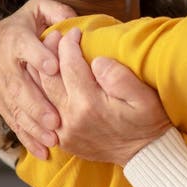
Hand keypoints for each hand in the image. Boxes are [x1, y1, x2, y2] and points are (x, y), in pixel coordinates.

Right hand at [0, 0, 75, 158]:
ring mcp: (3, 90)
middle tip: (56, 119)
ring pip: (18, 110)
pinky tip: (43, 152)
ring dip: (35, 126)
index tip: (53, 67)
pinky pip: (15, 124)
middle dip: (37, 104)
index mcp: (17, 40)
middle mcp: (8, 67)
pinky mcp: (3, 106)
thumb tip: (75, 23)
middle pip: (21, 87)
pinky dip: (28, 139)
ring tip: (53, 137)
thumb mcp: (34, 10)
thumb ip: (56, 12)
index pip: (25, 47)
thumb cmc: (18, 28)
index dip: (38, 56)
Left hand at [36, 28, 171, 165]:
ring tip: (45, 52)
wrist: (144, 154)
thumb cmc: (147, 122)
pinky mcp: (63, 139)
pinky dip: (40, 93)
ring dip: (39, 71)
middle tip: (54, 35)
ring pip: (40, 95)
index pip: (69, 65)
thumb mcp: (144, 97)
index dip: (69, 44)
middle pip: (48, 77)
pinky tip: (43, 79)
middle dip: (49, 52)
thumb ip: (120, 77)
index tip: (75, 32)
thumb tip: (97, 61)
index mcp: (89, 103)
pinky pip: (43, 113)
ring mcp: (64, 131)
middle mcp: (70, 118)